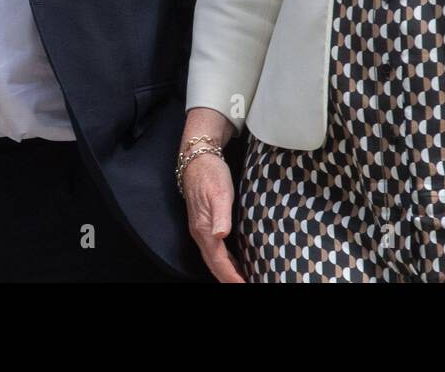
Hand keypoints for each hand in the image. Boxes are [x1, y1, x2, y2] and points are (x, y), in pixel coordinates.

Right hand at [179, 116, 245, 282]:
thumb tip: (220, 235)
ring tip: (242, 280)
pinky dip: (225, 260)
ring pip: (214, 258)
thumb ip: (220, 215)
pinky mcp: (205, 222)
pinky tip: (236, 261)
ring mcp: (201, 228)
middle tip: (246, 287)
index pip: (218, 261)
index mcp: (204, 229)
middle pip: (214, 264)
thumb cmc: (211, 173)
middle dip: (229, 279)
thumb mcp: (219, 192)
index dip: (231, 276)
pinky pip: (215, 249)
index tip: (244, 286)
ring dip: (227, 271)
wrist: (197, 157)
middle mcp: (200, 233)